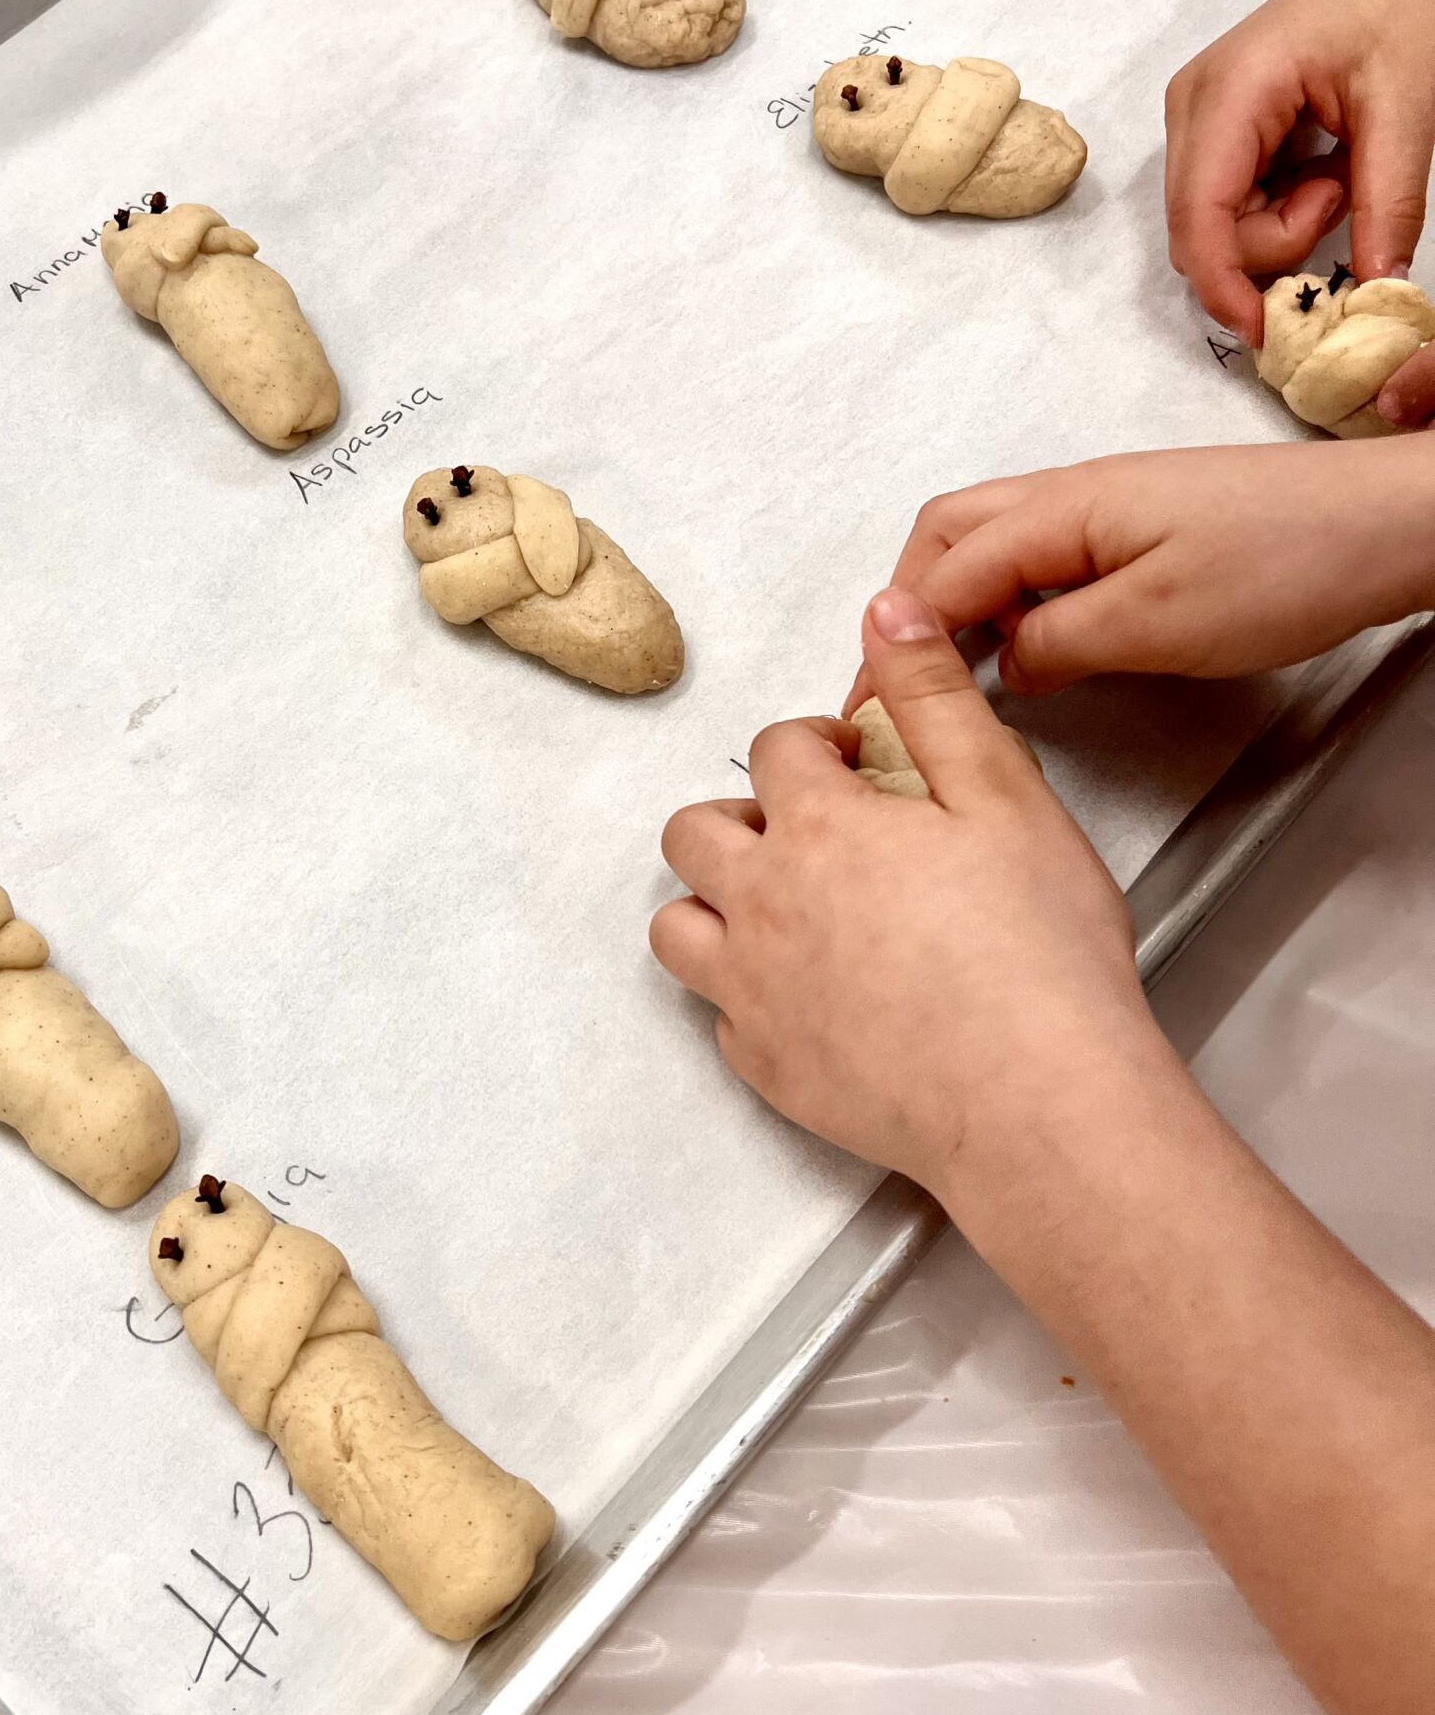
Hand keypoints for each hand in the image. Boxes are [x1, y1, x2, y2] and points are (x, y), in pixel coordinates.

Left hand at [650, 589, 1163, 1199]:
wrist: (1038, 1103)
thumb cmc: (1039, 949)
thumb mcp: (1005, 794)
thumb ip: (934, 697)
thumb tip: (885, 611)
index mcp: (819, 827)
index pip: (774, 750)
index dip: (815, 747)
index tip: (858, 768)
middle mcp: (763, 904)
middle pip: (693, 832)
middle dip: (742, 816)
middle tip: (814, 837)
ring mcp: (753, 994)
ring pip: (676, 926)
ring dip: (715, 904)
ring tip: (787, 912)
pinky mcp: (767, 1071)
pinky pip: (718, 1018)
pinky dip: (748, 996)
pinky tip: (809, 998)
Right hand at [849, 439, 1434, 697]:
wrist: (1386, 526)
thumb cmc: (1283, 565)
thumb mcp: (1154, 626)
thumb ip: (1056, 643)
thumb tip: (1001, 664)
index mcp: (1062, 510)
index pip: (942, 572)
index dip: (898, 639)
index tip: (872, 703)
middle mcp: (1072, 494)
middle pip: (949, 534)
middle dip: (910, 603)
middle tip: (901, 679)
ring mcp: (1108, 505)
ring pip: (994, 540)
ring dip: (960, 598)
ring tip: (961, 670)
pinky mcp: (1142, 525)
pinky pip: (1044, 553)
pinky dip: (1013, 596)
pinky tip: (1036, 645)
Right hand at [1164, 0, 1434, 424]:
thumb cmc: (1402, 4)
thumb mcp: (1407, 110)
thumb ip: (1387, 207)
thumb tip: (1375, 295)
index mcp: (1231, 92)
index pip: (1199, 218)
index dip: (1225, 287)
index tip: (1270, 332)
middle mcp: (1193, 109)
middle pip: (1199, 234)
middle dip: (1272, 244)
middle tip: (1342, 191)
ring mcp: (1195, 121)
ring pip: (1212, 228)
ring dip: (1279, 225)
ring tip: (1336, 168)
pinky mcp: (1210, 132)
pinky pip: (1227, 208)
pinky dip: (1277, 209)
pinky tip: (1317, 165)